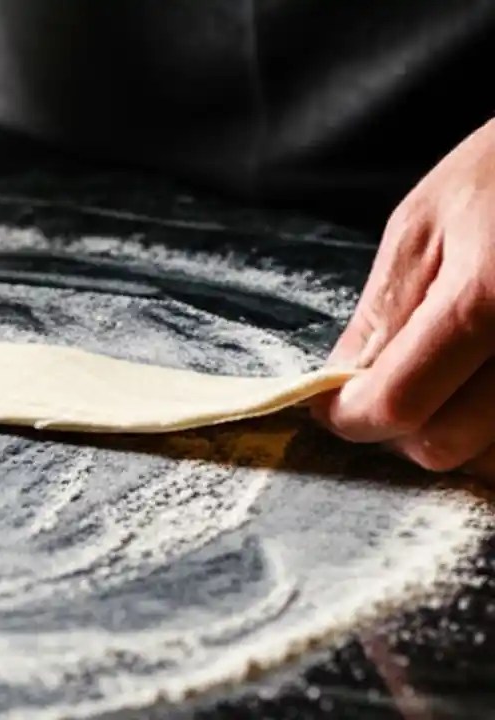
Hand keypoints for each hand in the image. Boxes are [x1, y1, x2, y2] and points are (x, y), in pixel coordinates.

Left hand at [313, 119, 494, 476]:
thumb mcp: (424, 225)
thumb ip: (383, 313)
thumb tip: (339, 385)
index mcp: (492, 296)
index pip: (401, 402)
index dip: (351, 416)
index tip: (333, 405)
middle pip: (447, 444)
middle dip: (399, 427)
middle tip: (388, 388)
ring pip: (494, 461)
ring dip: (455, 435)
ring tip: (446, 381)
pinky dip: (493, 432)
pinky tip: (483, 386)